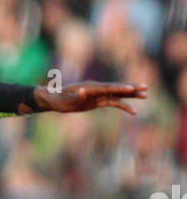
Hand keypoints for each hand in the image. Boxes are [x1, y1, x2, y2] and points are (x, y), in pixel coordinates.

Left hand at [28, 81, 148, 115]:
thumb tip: (83, 91)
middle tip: (145, 88)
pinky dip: (123, 105)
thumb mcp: (65, 99)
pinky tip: (133, 111)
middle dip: (131, 88)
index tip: (131, 88)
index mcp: (90, 87)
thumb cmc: (58, 99)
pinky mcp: (98, 101)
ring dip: (131, 95)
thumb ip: (75, 96)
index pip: (108, 87)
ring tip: (145, 96)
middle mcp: (97, 88)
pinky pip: (114, 103)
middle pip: (117, 88)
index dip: (119, 88)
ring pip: (118, 94)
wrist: (54, 100)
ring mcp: (98, 94)